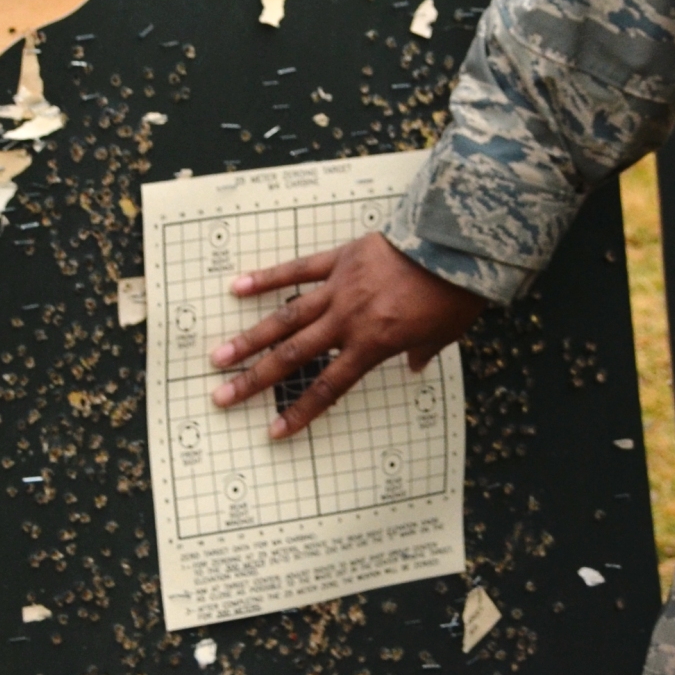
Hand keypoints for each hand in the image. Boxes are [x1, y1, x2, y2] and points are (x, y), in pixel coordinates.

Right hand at [209, 232, 483, 440]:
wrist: (457, 244)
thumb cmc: (455, 292)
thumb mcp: (445, 333)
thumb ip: (422, 351)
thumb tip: (414, 366)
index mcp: (373, 344)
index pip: (330, 386)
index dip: (301, 411)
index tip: (274, 431)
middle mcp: (348, 320)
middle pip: (293, 356)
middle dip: (255, 379)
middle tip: (222, 396)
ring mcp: (341, 288)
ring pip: (286, 318)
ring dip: (250, 338)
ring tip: (218, 357)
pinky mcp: (342, 258)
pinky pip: (299, 269)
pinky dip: (268, 277)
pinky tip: (238, 286)